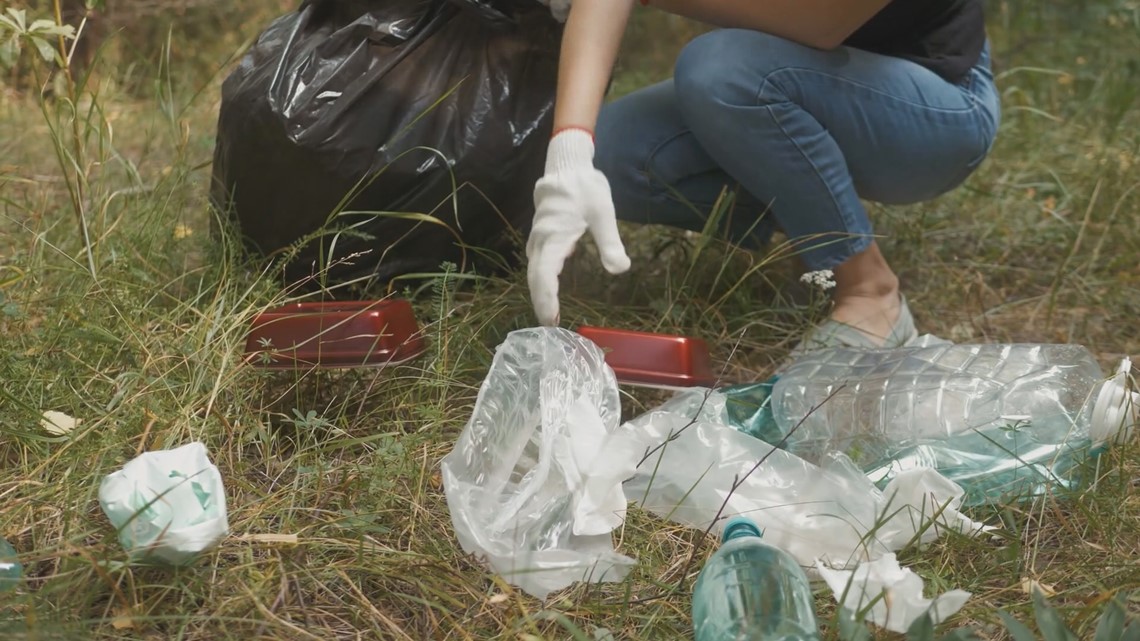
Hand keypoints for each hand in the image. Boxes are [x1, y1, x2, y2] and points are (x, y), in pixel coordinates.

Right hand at [526, 128, 630, 325]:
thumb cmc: (585, 187)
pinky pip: (537, 261)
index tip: (550, 319)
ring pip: (534, 270)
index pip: (544, 276)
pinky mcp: (541, 234)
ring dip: (539, 292)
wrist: (567, 163)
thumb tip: (621, 269)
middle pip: (534, 277)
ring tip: (549, 312)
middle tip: (549, 326)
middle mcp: (541, 240)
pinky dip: (540, 279)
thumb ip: (610, 243)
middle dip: (541, 302)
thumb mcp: (603, 213)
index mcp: (553, 237)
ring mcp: (538, 237)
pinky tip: (550, 287)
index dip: (546, 299)